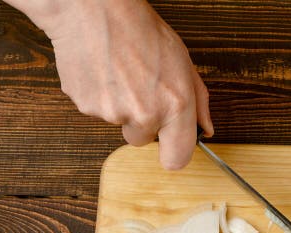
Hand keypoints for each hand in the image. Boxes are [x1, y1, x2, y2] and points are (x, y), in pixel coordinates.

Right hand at [7, 0, 212, 169]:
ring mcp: (113, 113)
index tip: (170, 146)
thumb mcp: (183, 62)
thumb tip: (205, 129)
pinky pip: (95, 111)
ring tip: (120, 73)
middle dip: (141, 121)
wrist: (94, 9)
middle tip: (140, 88)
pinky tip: (103, 71)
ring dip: (120, 106)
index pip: (176, 159)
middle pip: (141, 140)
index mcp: (175, 106)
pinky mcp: (85, 106)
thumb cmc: (140, 30)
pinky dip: (98, 96)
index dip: (173, 153)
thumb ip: (198, 101)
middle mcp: (145, 114)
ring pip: (118, 123)